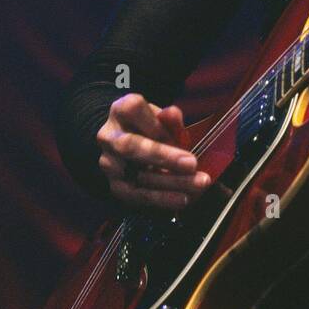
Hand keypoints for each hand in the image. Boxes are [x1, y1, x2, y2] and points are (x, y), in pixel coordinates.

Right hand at [96, 93, 211, 209]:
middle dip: (163, 156)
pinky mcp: (115, 186)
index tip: (179, 137)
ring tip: (198, 183)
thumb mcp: (161, 117)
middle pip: (130, 146)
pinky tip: (183, 198)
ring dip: (171, 182)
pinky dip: (163, 199)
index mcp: (121, 111)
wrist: (129, 145)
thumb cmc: (150, 127)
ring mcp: (110, 164)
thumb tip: (173, 114)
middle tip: (192, 164)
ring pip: (137, 175)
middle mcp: (109, 137)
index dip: (156, 125)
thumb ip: (169, 118)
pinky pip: (138, 196)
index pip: (133, 110)